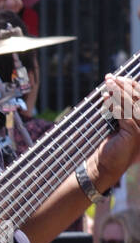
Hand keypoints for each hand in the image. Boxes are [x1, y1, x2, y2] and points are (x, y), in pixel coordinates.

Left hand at [93, 75, 139, 189]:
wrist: (106, 166)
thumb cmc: (111, 144)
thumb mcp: (118, 123)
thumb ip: (121, 108)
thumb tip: (114, 88)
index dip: (131, 85)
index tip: (117, 77)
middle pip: (138, 98)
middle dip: (123, 86)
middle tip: (110, 78)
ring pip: (131, 105)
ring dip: (118, 92)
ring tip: (107, 83)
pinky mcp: (133, 133)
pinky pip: (123, 114)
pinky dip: (114, 104)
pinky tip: (106, 98)